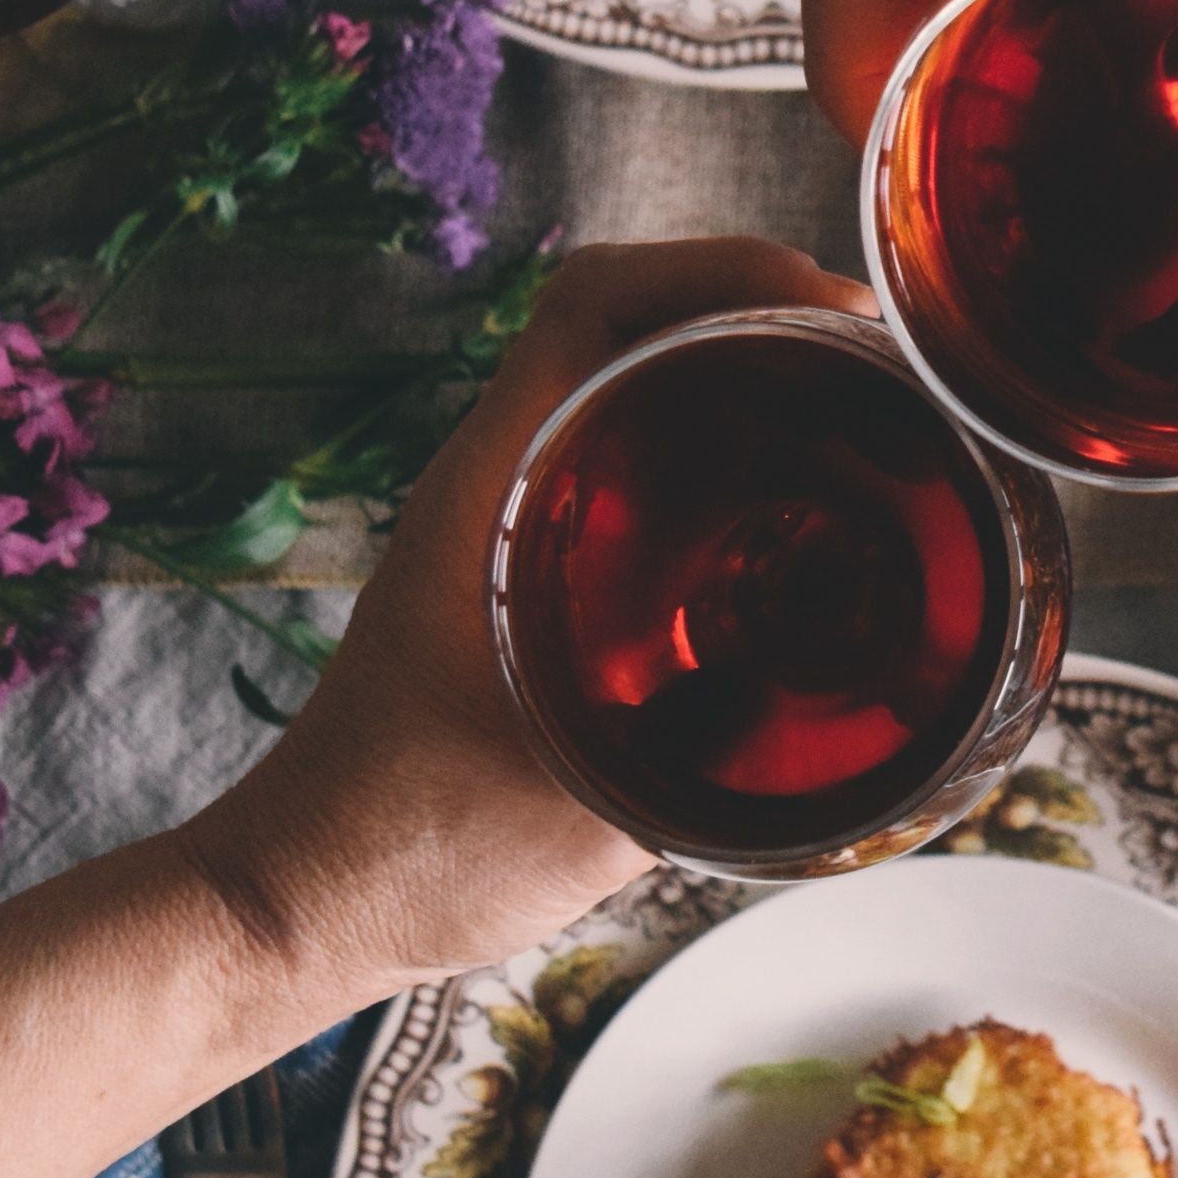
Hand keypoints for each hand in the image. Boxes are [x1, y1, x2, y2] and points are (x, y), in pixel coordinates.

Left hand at [174, 238, 870, 1000]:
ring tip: (863, 419)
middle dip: (763, 316)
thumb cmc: (401, 854)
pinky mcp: (519, 578)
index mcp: (490, 493)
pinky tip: (793, 528)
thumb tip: (860, 731)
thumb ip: (711, 764)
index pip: (594, 301)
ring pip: (633, 395)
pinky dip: (715, 464)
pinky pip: (628, 473)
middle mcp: (494, 483)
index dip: (719, 271)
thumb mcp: (581, 812)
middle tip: (882, 364)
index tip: (828, 309)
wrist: (296, 905)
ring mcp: (503, 524)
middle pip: (634, 326)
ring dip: (741, 381)